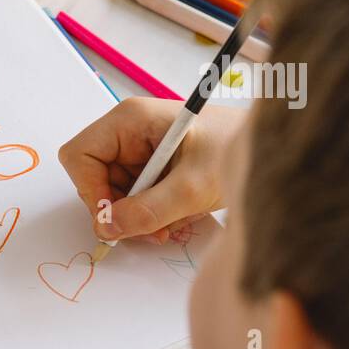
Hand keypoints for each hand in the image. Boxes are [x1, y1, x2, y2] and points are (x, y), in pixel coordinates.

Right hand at [58, 97, 245, 243]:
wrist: (268, 151)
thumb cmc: (233, 153)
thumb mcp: (191, 188)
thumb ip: (147, 210)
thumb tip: (107, 229)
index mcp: (130, 120)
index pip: (80, 156)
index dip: (89, 190)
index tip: (113, 218)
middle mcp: (128, 131)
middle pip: (92, 176)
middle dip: (115, 208)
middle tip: (145, 229)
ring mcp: (138, 148)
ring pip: (110, 190)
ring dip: (131, 214)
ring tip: (163, 225)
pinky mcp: (150, 164)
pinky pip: (130, 194)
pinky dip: (144, 212)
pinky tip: (169, 216)